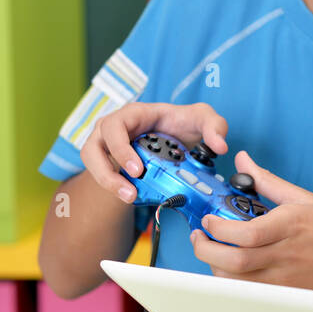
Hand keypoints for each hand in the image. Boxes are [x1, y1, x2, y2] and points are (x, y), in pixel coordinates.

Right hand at [80, 101, 227, 202]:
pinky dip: (112, 186)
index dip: (120, 147)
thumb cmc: (184, 123)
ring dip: (106, 182)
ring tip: (129, 197)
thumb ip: (215, 127)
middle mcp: (113, 127)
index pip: (114, 125)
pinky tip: (131, 196)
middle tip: (131, 190)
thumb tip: (220, 147)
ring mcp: (107, 144)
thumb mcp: (204, 119)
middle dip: (108, 171)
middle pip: (93, 147)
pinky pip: (101, 174)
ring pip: (92, 162)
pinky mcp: (110, 161)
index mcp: (133, 114)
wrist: (178, 138)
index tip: (137, 168)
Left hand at [187, 151, 312, 286]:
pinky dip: (234, 282)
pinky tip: (234, 269)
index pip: (244, 233)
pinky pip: (249, 293)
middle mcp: (286, 255)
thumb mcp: (309, 199)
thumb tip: (245, 162)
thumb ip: (270, 182)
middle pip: (233, 261)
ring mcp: (286, 280)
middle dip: (206, 250)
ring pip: (236, 281)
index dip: (218, 228)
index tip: (209, 219)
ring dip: (217, 267)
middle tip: (201, 237)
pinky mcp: (287, 295)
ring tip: (216, 251)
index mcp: (291, 226)